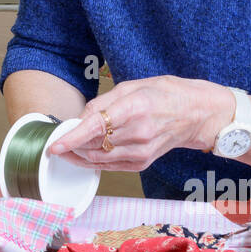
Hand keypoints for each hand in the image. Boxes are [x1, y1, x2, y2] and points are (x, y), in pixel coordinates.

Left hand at [47, 77, 234, 170]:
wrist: (196, 114)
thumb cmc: (165, 94)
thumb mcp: (132, 86)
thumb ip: (103, 101)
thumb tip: (81, 118)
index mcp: (134, 108)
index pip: (96, 126)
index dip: (72, 138)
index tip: (54, 145)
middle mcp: (138, 133)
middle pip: (94, 145)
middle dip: (71, 144)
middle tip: (58, 138)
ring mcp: (141, 151)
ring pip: (99, 159)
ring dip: (79, 155)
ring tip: (67, 146)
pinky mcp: (142, 163)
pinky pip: (110, 166)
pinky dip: (93, 161)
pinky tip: (85, 153)